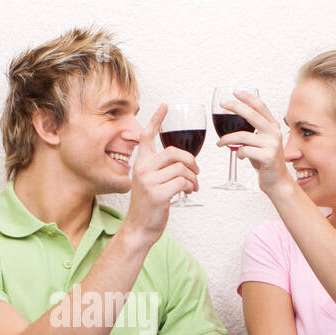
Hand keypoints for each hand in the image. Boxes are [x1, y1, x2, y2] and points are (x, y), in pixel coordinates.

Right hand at [121, 104, 199, 244]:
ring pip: (182, 168)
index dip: (156, 119)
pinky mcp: (158, 194)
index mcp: (140, 163)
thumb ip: (160, 169)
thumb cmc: (148, 206)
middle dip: (191, 161)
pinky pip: (183, 182)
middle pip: (174, 152)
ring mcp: (149, 182)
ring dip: (193, 178)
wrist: (139, 228)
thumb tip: (184, 161)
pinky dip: (191, 187)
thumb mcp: (149, 182)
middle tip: (196, 172)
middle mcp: (142, 169)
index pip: (147, 136)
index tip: (165, 106)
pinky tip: (189, 192)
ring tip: (193, 186)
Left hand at [213, 90, 290, 197]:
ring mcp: (272, 144)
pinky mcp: (267, 157)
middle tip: (223, 103)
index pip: (260, 106)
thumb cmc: (266, 162)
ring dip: (227, 139)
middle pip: (252, 114)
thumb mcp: (261, 142)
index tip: (235, 91)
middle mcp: (274, 132)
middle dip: (235, 107)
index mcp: (273, 126)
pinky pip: (244, 151)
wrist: (277, 181)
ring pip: (242, 136)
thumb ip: (252, 132)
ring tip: (220, 143)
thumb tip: (233, 122)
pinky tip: (239, 156)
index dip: (248, 97)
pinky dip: (238, 153)